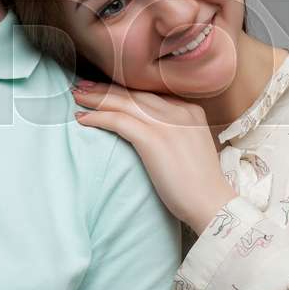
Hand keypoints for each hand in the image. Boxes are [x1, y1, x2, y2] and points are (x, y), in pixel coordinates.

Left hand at [71, 79, 234, 232]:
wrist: (211, 203)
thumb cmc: (199, 184)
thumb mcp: (189, 146)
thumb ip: (174, 131)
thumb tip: (148, 131)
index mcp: (189, 110)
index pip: (149, 93)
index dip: (123, 90)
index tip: (103, 88)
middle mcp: (179, 111)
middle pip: (134, 94)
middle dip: (105, 89)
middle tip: (82, 86)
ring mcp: (167, 123)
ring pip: (123, 103)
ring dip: (96, 99)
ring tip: (77, 98)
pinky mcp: (154, 139)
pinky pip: (118, 121)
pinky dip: (98, 118)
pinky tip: (83, 119)